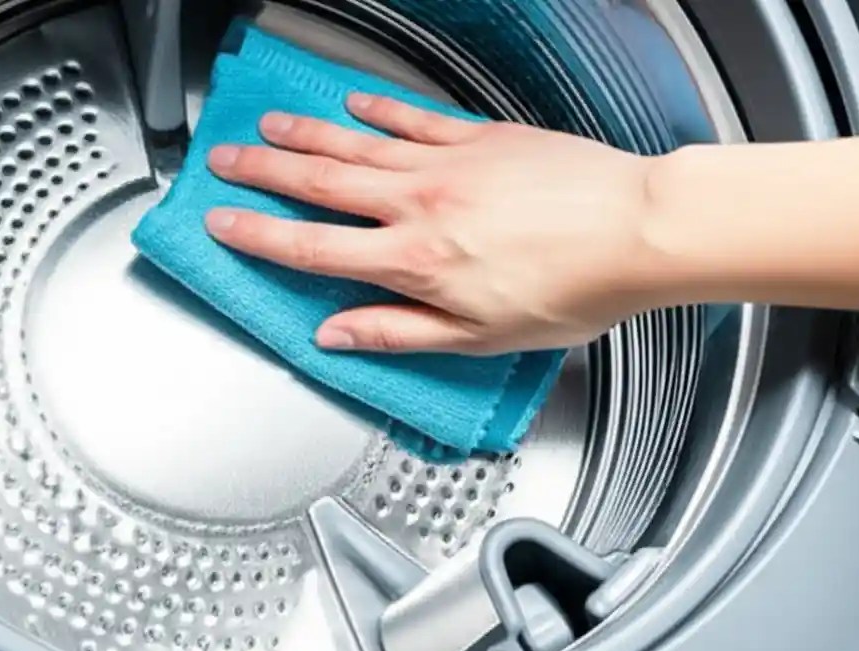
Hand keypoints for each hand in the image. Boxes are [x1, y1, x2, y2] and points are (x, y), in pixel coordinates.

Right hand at [204, 93, 670, 354]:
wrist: (636, 230)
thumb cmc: (572, 291)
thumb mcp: (480, 337)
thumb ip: (399, 332)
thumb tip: (336, 334)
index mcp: (414, 261)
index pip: (312, 246)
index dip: (258, 234)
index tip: (221, 222)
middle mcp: (419, 204)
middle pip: (321, 184)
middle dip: (264, 172)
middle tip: (225, 161)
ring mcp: (448, 163)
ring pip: (357, 144)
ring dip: (306, 133)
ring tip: (268, 126)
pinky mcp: (481, 136)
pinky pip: (414, 118)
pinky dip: (378, 110)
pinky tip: (355, 105)